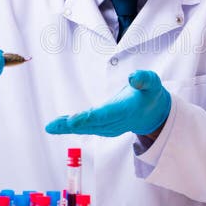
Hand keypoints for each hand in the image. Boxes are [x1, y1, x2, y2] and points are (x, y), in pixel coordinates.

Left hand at [45, 70, 170, 136]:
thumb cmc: (150, 95)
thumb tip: (133, 77)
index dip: (88, 118)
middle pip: (92, 124)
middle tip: (52, 126)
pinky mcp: (104, 127)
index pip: (105, 115)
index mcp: (126, 111)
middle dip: (71, 125)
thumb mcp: (153, 83)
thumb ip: (144, 79)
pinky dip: (72, 127)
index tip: (72, 121)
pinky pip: (87, 128)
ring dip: (68, 128)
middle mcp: (117, 122)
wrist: (153, 113)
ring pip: (87, 128)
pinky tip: (58, 125)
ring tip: (51, 126)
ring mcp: (110, 127)